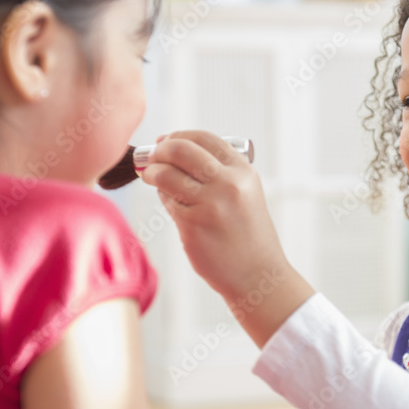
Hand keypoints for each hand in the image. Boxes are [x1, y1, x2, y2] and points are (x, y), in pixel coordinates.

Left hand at [141, 131, 314, 345]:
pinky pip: (167, 202)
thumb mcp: (245, 194)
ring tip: (151, 176)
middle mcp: (228, 183)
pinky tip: (169, 202)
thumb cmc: (248, 234)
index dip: (179, 135)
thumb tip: (174, 152)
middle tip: (152, 157)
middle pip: (180, 150)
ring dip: (152, 173)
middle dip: (160, 150)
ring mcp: (209, 204)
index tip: (165, 140)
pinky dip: (163, 198)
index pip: (204, 138)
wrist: (257, 274)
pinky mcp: (192, 224)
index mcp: (243, 171)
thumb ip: (219, 172)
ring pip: (167, 175)